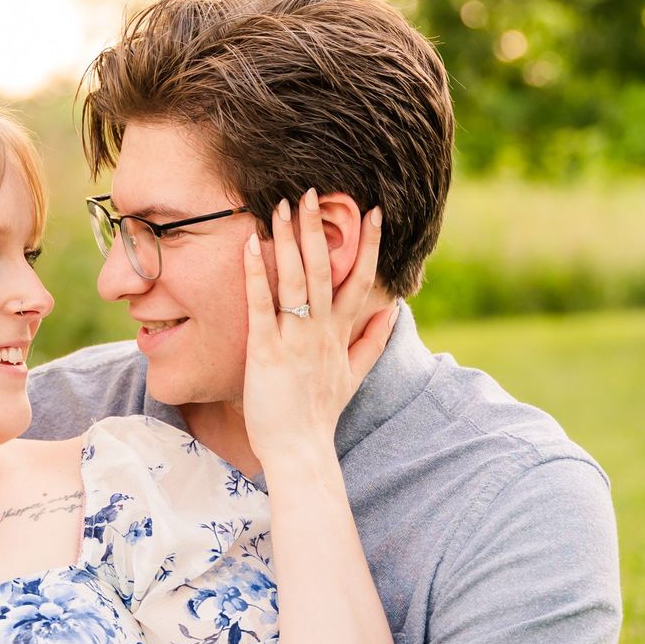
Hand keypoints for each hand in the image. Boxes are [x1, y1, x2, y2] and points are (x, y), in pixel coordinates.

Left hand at [241, 192, 396, 469]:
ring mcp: (295, 340)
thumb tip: (393, 311)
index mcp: (341, 334)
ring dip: (289, 241)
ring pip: (295, 280)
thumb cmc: (320, 415)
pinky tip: (251, 246)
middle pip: (324, 270)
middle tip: (313, 191)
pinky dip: (256, 275)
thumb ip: (373, 341)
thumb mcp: (354, 376)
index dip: (368, 245)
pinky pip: (261, 306)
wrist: (301, 452)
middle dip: (319, 229)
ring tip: (283, 206)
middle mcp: (322, 331)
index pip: (361, 280)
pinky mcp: (266, 351)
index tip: (374, 211)